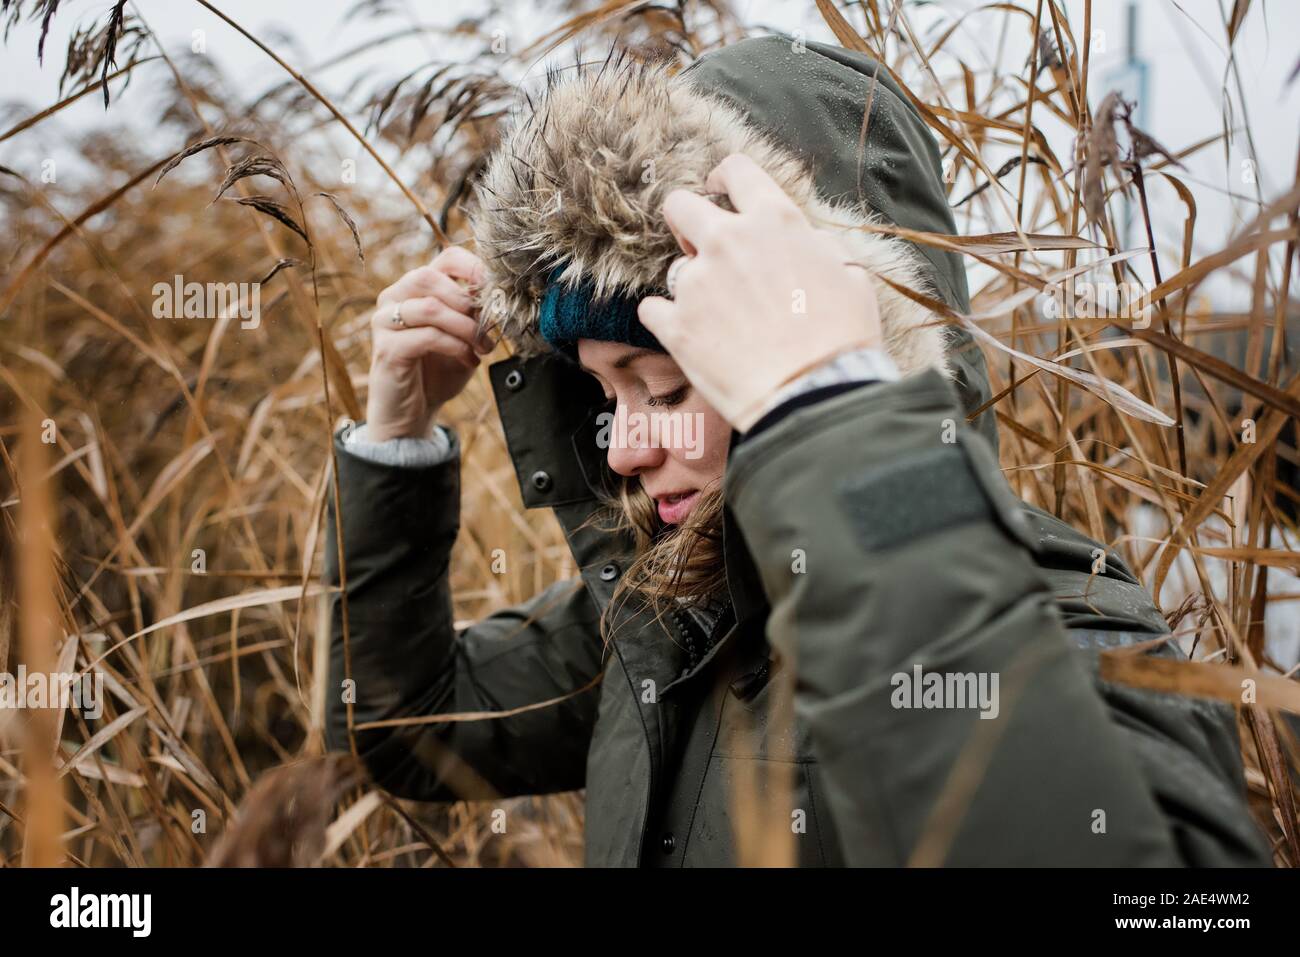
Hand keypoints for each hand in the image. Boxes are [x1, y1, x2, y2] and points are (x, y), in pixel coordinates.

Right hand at [365, 246, 492, 440]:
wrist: (412, 412)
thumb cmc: (439, 370)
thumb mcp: (464, 337)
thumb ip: (475, 315)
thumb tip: (498, 299)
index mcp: (416, 288)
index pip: (446, 258)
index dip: (475, 268)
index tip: (498, 291)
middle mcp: (394, 297)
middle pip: (429, 276)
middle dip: (467, 300)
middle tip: (490, 325)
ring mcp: (385, 322)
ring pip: (430, 308)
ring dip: (466, 327)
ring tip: (484, 347)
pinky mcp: (387, 348)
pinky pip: (427, 336)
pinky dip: (456, 347)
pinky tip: (470, 361)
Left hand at [637, 153, 882, 430]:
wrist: (814, 393)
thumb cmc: (841, 338)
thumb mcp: (850, 275)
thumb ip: (815, 246)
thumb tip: (802, 242)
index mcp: (773, 222)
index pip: (737, 171)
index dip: (724, 178)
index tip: (719, 189)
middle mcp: (728, 242)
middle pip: (680, 205)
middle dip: (686, 221)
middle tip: (702, 248)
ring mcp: (696, 283)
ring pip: (676, 269)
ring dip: (693, 286)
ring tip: (722, 318)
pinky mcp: (675, 325)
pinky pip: (653, 310)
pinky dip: (668, 320)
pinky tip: (693, 337)